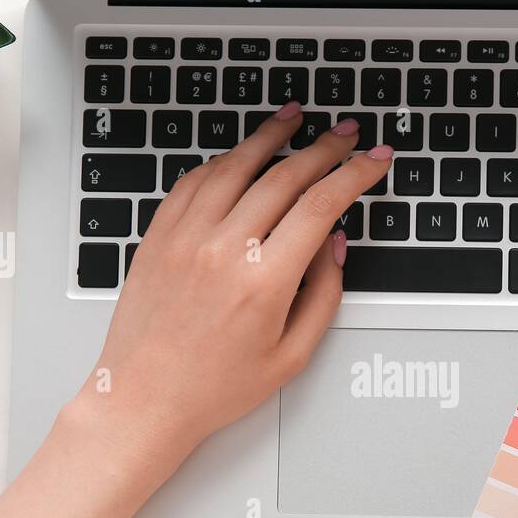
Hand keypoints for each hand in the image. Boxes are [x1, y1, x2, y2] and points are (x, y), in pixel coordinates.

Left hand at [66, 105, 392, 496]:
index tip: (374, 159)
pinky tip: (239, 154)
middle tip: (347, 132)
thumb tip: (334, 244)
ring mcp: (186, 237)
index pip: (322, 205)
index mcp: (264, 281)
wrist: (142, 400)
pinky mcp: (158, 236)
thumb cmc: (212, 388)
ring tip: (294, 118)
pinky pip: (194, 181)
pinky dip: (223, 160)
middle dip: (325, 147)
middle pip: (285, 175)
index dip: (356, 174)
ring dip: (271, 136)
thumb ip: (324, 295)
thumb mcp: (291, 356)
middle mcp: (224, 249)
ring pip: (236, 165)